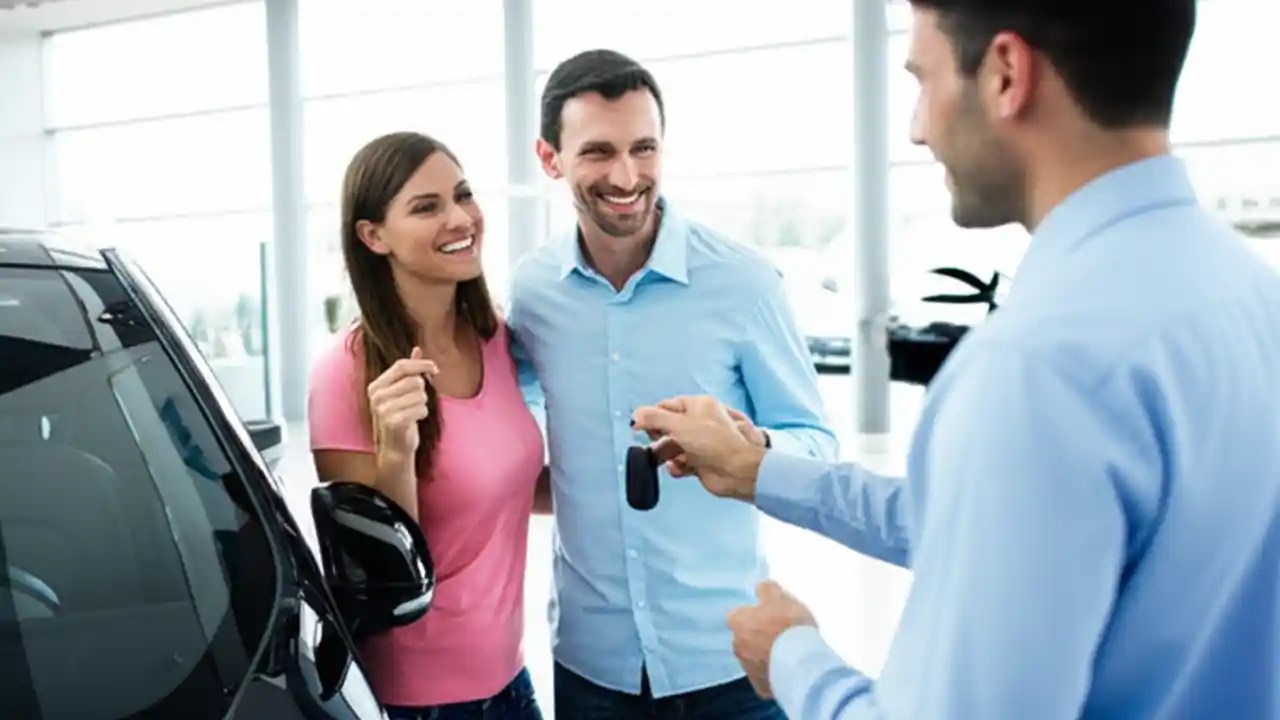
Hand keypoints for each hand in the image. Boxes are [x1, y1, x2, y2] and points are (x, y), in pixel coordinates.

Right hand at [366, 347, 438, 458]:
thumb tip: (417, 349)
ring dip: (422, 404)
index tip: (435, 368)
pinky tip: (414, 421)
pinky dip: (422, 414)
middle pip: (414, 380)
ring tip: (412, 413)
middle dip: (422, 391)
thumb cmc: (400, 417)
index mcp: (376, 386)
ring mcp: (383, 409)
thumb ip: (408, 371)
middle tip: (414, 403)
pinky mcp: (394, 422)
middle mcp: (377, 396)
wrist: (394, 449)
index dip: (421, 364)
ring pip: (420, 394)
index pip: (401, 365)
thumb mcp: (401, 392)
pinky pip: (421, 408)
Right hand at [650, 403, 765, 478]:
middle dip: (659, 438)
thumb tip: (636, 415)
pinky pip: (682, 462)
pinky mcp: (702, 462)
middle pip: (669, 427)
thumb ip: (654, 419)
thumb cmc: (715, 443)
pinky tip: (676, 469)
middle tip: (653, 444)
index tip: (641, 427)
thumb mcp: (679, 426)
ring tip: (664, 460)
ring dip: (666, 454)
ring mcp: (701, 443)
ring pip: (674, 446)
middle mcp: (700, 422)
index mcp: (699, 406)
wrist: (737, 471)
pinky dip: (677, 466)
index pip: (668, 406)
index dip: (653, 416)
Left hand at [727, 580, 817, 698]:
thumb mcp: (779, 597)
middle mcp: (737, 646)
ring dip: (763, 655)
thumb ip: (767, 589)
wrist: (798, 662)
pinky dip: (772, 673)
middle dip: (755, 636)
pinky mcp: (760, 687)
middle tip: (777, 634)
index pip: (736, 616)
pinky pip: (764, 677)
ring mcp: (747, 668)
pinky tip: (786, 670)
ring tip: (784, 653)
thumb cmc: (787, 624)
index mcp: (738, 623)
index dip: (749, 614)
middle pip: (743, 638)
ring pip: (752, 659)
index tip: (764, 614)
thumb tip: (759, 587)